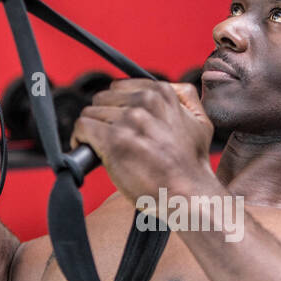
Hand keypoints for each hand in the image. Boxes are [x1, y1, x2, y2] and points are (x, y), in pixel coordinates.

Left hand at [70, 79, 214, 204]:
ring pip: (91, 113)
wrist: (188, 194)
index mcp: (162, 94)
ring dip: (91, 130)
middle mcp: (145, 102)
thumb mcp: (201, 122)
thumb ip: (186, 97)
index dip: (114, 107)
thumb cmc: (192, 166)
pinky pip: (83, 127)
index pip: (119, 88)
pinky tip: (86, 149)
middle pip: (102, 100)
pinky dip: (79, 138)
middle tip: (107, 138)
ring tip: (98, 147)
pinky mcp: (114, 140)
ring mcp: (129, 120)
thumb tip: (169, 86)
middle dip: (102, 118)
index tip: (116, 123)